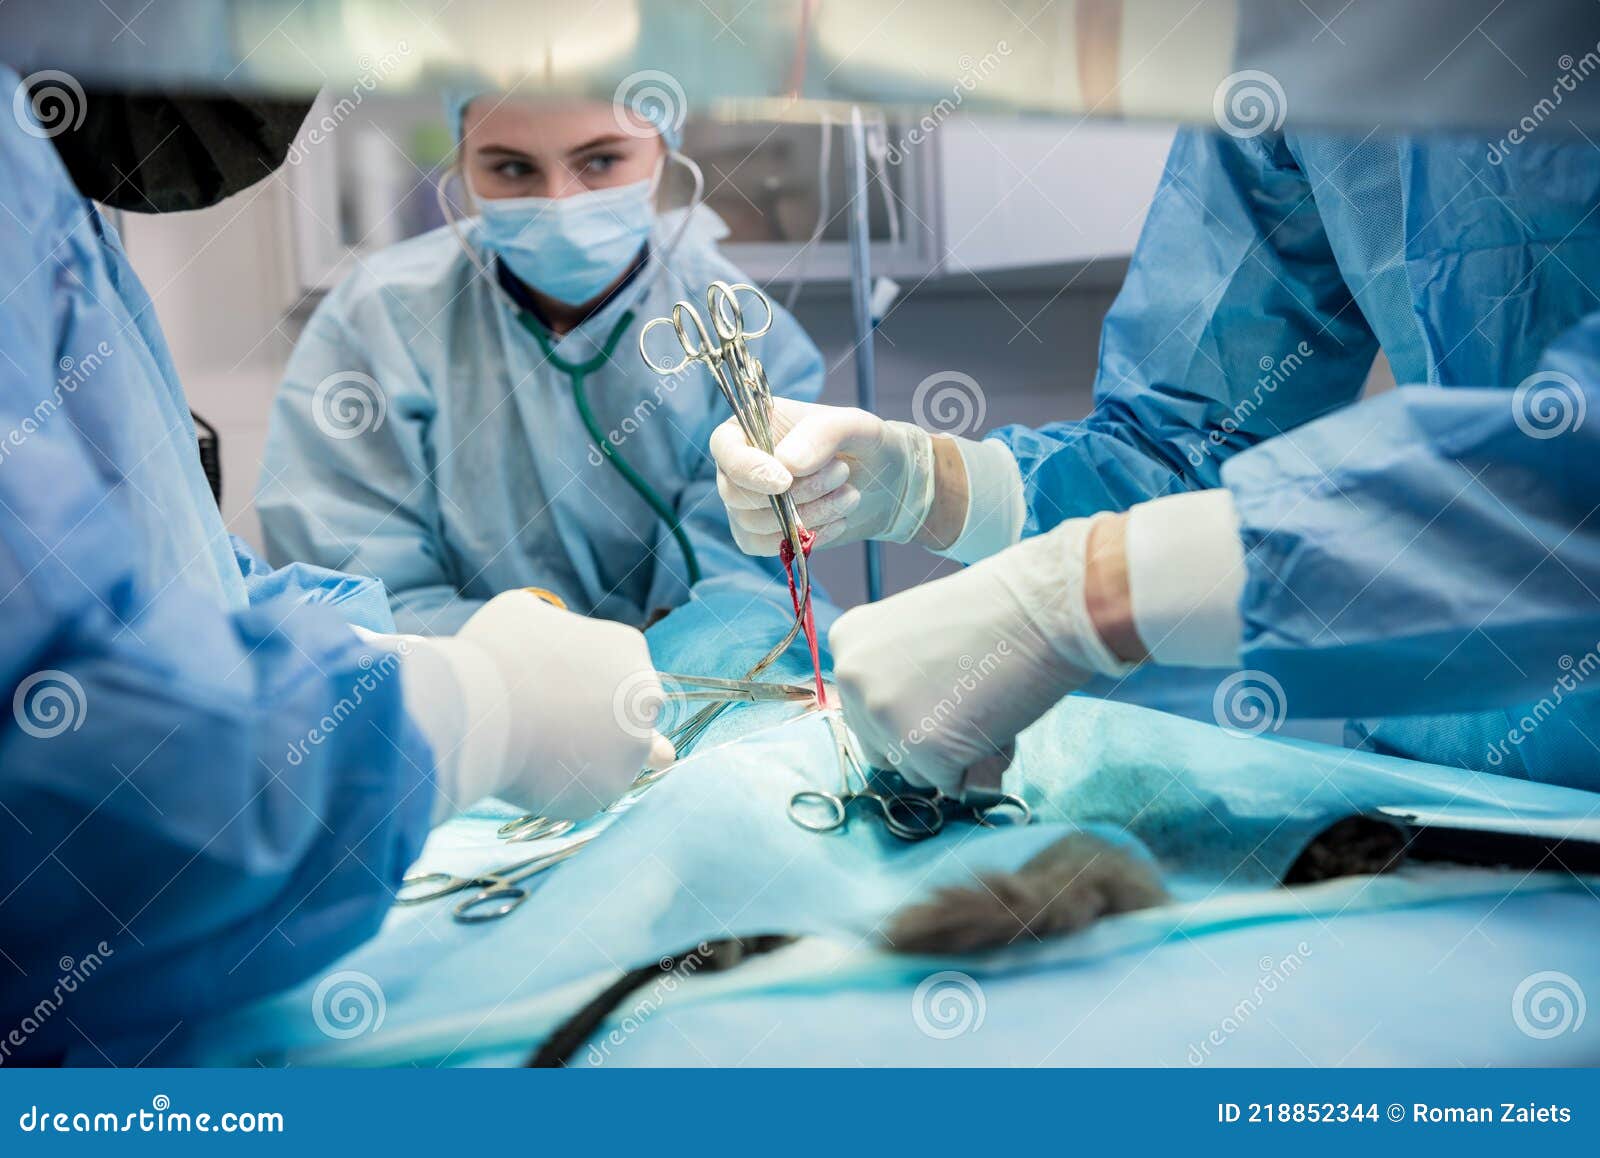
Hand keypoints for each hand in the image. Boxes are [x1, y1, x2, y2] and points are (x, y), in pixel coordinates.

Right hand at [382, 591, 672, 822]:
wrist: (477, 709)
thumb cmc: (494, 653)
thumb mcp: (521, 613)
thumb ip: (548, 624)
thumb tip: (543, 631)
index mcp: (629, 648)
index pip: (621, 671)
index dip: (588, 682)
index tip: (559, 689)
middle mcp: (645, 696)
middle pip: (629, 716)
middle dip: (604, 725)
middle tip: (562, 728)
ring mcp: (632, 747)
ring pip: (612, 758)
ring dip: (584, 760)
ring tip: (537, 750)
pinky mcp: (607, 789)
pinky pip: (586, 792)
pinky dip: (562, 789)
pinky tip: (531, 774)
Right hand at [709, 398, 934, 553]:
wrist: (882, 483)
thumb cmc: (862, 444)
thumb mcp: (855, 425)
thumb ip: (822, 433)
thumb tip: (786, 464)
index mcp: (752, 425)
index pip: (725, 447)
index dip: (749, 469)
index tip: (786, 480)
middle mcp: (741, 464)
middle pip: (736, 492)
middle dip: (794, 493)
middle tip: (842, 473)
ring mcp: (747, 501)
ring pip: (753, 522)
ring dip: (806, 515)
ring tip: (849, 496)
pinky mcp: (762, 533)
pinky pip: (767, 545)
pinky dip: (804, 537)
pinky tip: (837, 521)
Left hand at [829, 517, 1136, 794]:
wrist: (1042, 609)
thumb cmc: (994, 615)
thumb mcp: (917, 635)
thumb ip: (895, 675)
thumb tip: (899, 736)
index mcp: (847, 642)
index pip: (862, 709)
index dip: (910, 711)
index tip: (943, 687)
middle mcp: (851, 678)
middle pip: (880, 749)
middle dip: (924, 742)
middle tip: (968, 705)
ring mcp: (883, 715)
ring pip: (914, 773)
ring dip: (952, 758)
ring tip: (985, 708)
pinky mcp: (922, 748)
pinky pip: (949, 785)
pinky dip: (978, 768)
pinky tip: (996, 724)